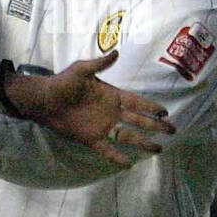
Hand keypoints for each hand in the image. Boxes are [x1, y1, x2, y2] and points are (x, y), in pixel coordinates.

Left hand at [4, 50, 175, 165]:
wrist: (43, 100)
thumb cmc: (61, 83)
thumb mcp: (81, 70)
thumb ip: (99, 64)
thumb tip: (116, 52)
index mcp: (112, 96)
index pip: (137, 102)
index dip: (151, 107)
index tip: (165, 112)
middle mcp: (111, 113)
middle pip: (138, 120)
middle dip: (156, 126)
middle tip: (172, 131)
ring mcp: (102, 126)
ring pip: (128, 136)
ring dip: (143, 142)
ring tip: (158, 149)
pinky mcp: (91, 138)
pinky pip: (108, 150)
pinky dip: (117, 157)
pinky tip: (129, 164)